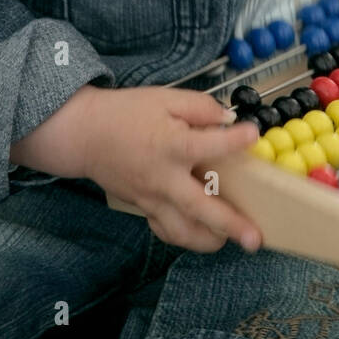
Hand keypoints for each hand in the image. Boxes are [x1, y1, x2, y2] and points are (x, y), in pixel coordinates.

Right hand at [54, 84, 261, 252]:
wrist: (84, 134)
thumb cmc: (125, 113)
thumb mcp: (164, 98)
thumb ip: (200, 107)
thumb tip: (228, 121)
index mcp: (171, 146)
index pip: (211, 146)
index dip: (236, 140)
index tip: (254, 135)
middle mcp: (164, 178)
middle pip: (200, 209)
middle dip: (230, 226)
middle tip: (254, 239)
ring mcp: (152, 198)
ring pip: (182, 231)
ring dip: (208, 240)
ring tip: (231, 240)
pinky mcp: (143, 207)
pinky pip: (165, 230)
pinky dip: (184, 236)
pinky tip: (200, 233)